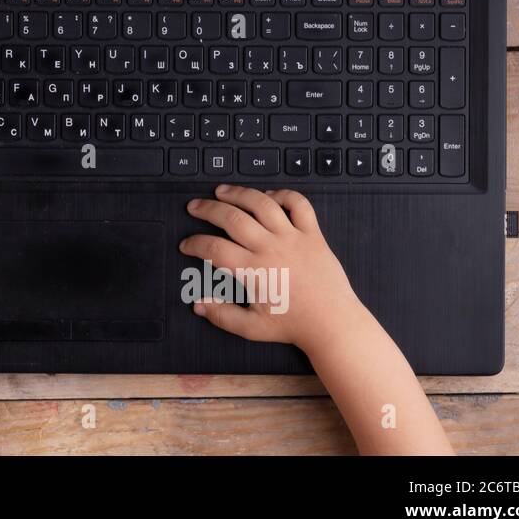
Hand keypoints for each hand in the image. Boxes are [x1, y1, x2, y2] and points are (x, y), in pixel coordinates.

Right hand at [180, 184, 367, 353]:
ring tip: (222, 190)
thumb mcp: (252, 328)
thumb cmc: (293, 325)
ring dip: (238, 193)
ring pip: (261, 204)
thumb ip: (221, 315)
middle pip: (232, 218)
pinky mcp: (313, 234)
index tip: (186, 244)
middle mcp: (271, 248)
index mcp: (254, 270)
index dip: (194, 243)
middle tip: (194, 206)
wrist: (332, 323)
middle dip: (207, 209)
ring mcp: (293, 238)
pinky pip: (298, 204)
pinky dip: (283, 195)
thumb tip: (197, 304)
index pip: (214, 248)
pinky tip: (268, 196)